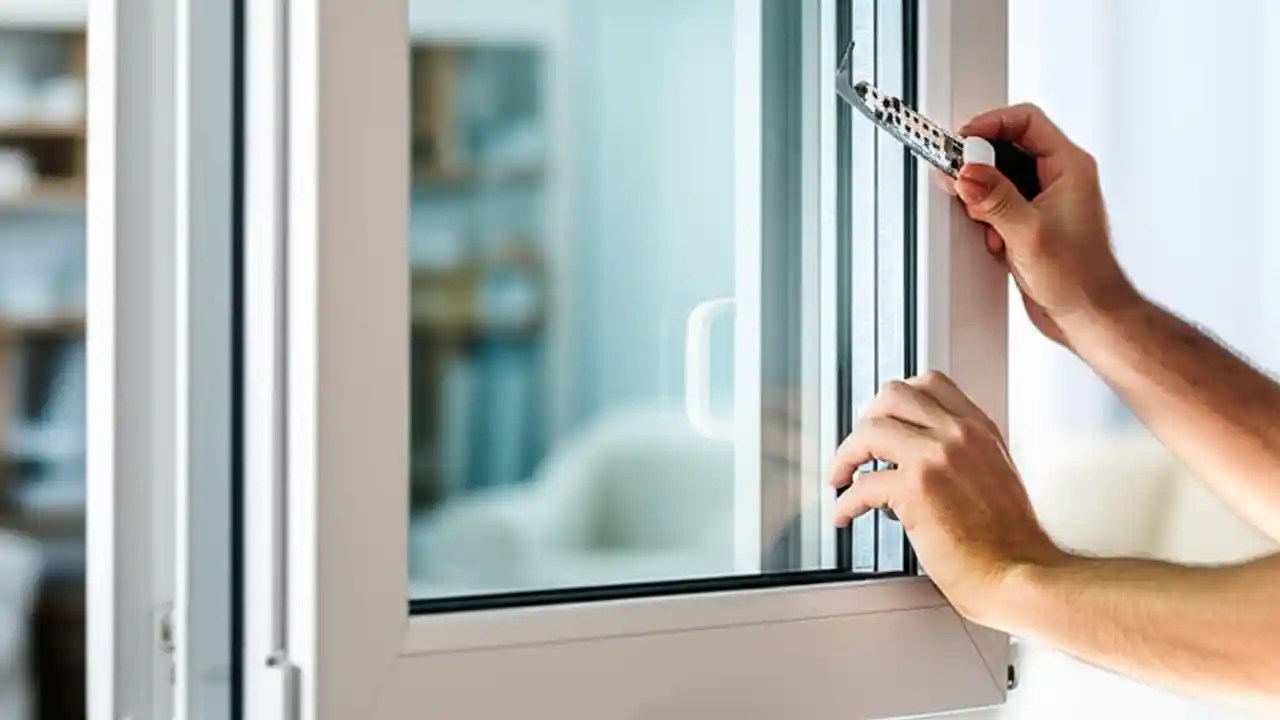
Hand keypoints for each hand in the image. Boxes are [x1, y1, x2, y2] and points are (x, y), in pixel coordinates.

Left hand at [828, 371, 1064, 627]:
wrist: (1022, 575)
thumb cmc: (1011, 541)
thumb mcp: (997, 475)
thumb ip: (965, 454)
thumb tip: (923, 454)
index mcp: (979, 430)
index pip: (930, 383)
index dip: (895, 401)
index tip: (881, 420)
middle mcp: (958, 435)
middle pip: (892, 396)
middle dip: (865, 420)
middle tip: (858, 448)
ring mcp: (936, 458)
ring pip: (869, 431)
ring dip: (845, 456)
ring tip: (840, 477)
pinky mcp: (916, 490)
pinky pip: (861, 485)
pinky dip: (845, 503)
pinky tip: (845, 515)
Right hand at [952, 104, 1141, 346]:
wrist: (1087, 316)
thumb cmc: (1079, 279)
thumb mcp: (1029, 234)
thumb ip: (995, 199)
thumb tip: (968, 173)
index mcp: (1069, 168)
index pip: (1026, 121)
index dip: (990, 124)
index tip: (962, 142)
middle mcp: (1058, 179)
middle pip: (1007, 146)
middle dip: (980, 165)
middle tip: (959, 176)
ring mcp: (1044, 201)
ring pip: (999, 178)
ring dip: (982, 197)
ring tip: (982, 216)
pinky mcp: (1030, 222)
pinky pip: (998, 205)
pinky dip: (987, 218)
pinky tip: (994, 238)